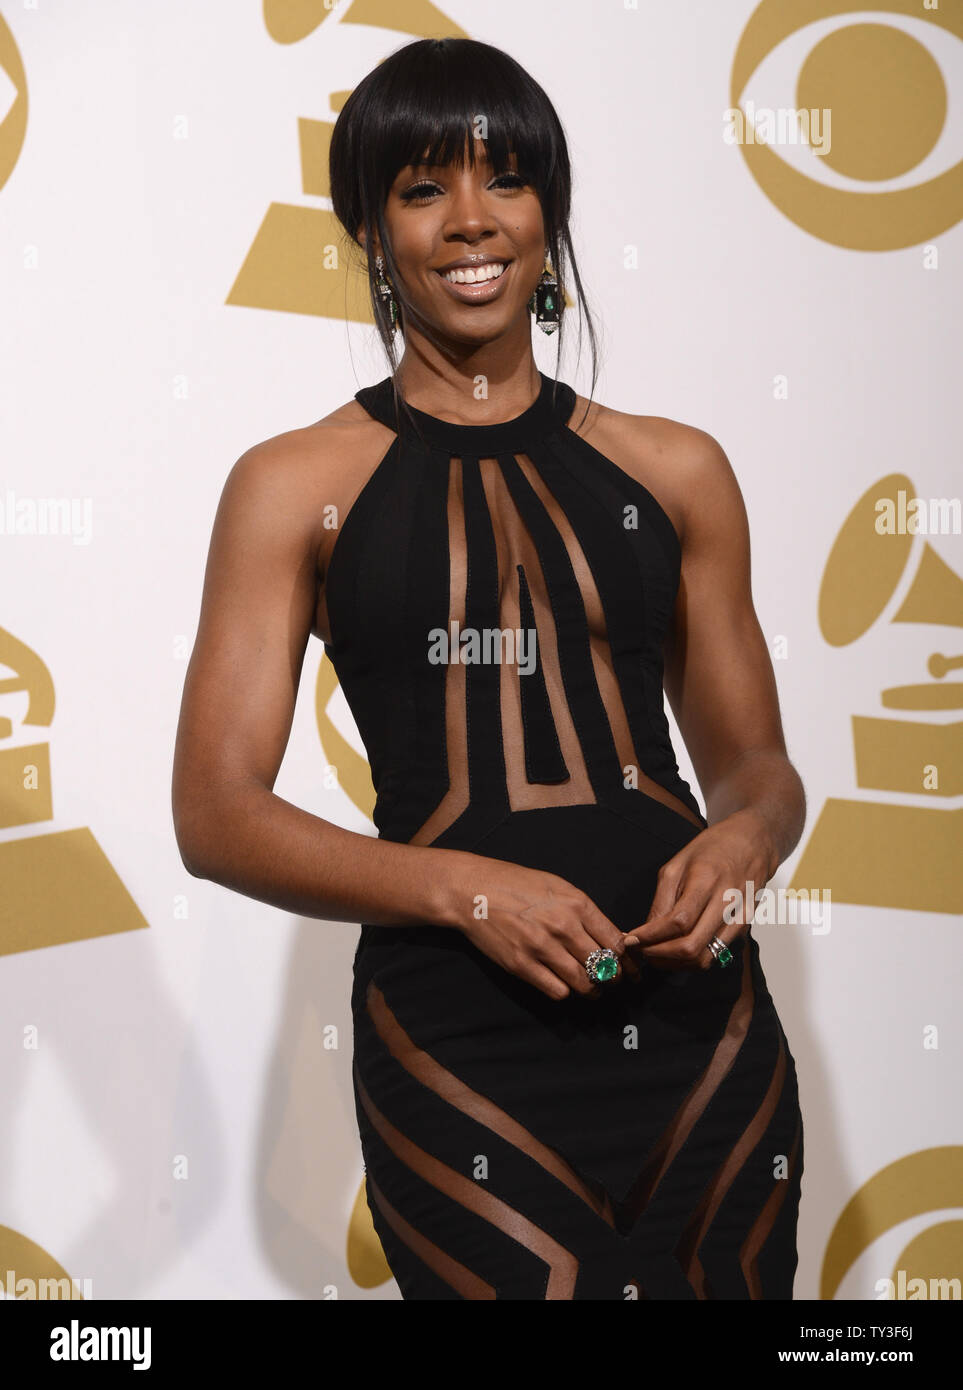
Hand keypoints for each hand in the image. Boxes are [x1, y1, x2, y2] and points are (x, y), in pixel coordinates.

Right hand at [444, 853, 641, 1000]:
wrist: (472, 890)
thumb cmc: (516, 884)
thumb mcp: (557, 886)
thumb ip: (584, 911)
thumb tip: (608, 937)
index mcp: (577, 904)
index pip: (616, 942)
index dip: (626, 960)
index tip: (628, 968)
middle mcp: (563, 926)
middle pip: (604, 966)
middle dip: (611, 978)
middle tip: (610, 981)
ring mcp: (542, 947)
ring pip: (583, 983)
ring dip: (590, 990)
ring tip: (590, 989)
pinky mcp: (522, 965)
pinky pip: (557, 991)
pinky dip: (564, 992)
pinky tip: (562, 985)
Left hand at [625, 809, 776, 970]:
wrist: (752, 842)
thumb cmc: (712, 849)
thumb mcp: (677, 865)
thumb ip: (662, 900)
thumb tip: (646, 932)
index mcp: (706, 880)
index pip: (677, 922)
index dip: (651, 937)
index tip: (631, 941)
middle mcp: (726, 901)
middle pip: (691, 946)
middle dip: (660, 956)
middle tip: (642, 952)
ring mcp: (739, 917)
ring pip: (705, 958)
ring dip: (675, 963)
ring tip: (656, 954)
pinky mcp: (745, 927)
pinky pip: (717, 954)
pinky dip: (693, 959)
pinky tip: (678, 950)